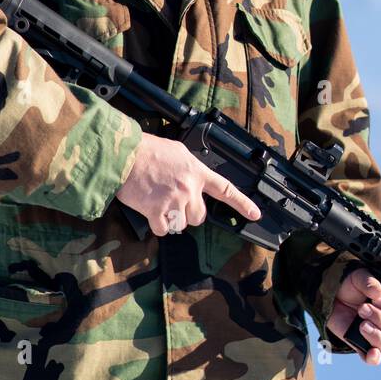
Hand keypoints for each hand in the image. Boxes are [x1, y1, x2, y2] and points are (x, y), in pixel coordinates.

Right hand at [116, 132, 261, 237]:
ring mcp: (174, 201)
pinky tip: (150, 210)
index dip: (242, 204)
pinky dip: (157, 224)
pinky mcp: (157, 212)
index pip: (226, 190)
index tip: (255, 215)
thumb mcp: (178, 151)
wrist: (125, 154)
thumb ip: (190, 167)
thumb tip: (192, 178)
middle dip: (188, 213)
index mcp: (197, 172)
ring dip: (171, 219)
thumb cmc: (148, 150)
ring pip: (181, 224)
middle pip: (200, 217)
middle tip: (173, 202)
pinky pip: (163, 229)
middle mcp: (189, 188)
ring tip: (158, 202)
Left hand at [327, 267, 380, 365]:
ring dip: (376, 335)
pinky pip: (374, 359)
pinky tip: (371, 352)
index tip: (377, 299)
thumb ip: (369, 282)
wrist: (330, 296)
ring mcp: (379, 337)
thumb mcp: (358, 277)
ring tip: (361, 324)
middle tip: (363, 308)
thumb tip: (379, 291)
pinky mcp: (363, 346)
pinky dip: (374, 357)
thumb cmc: (350, 286)